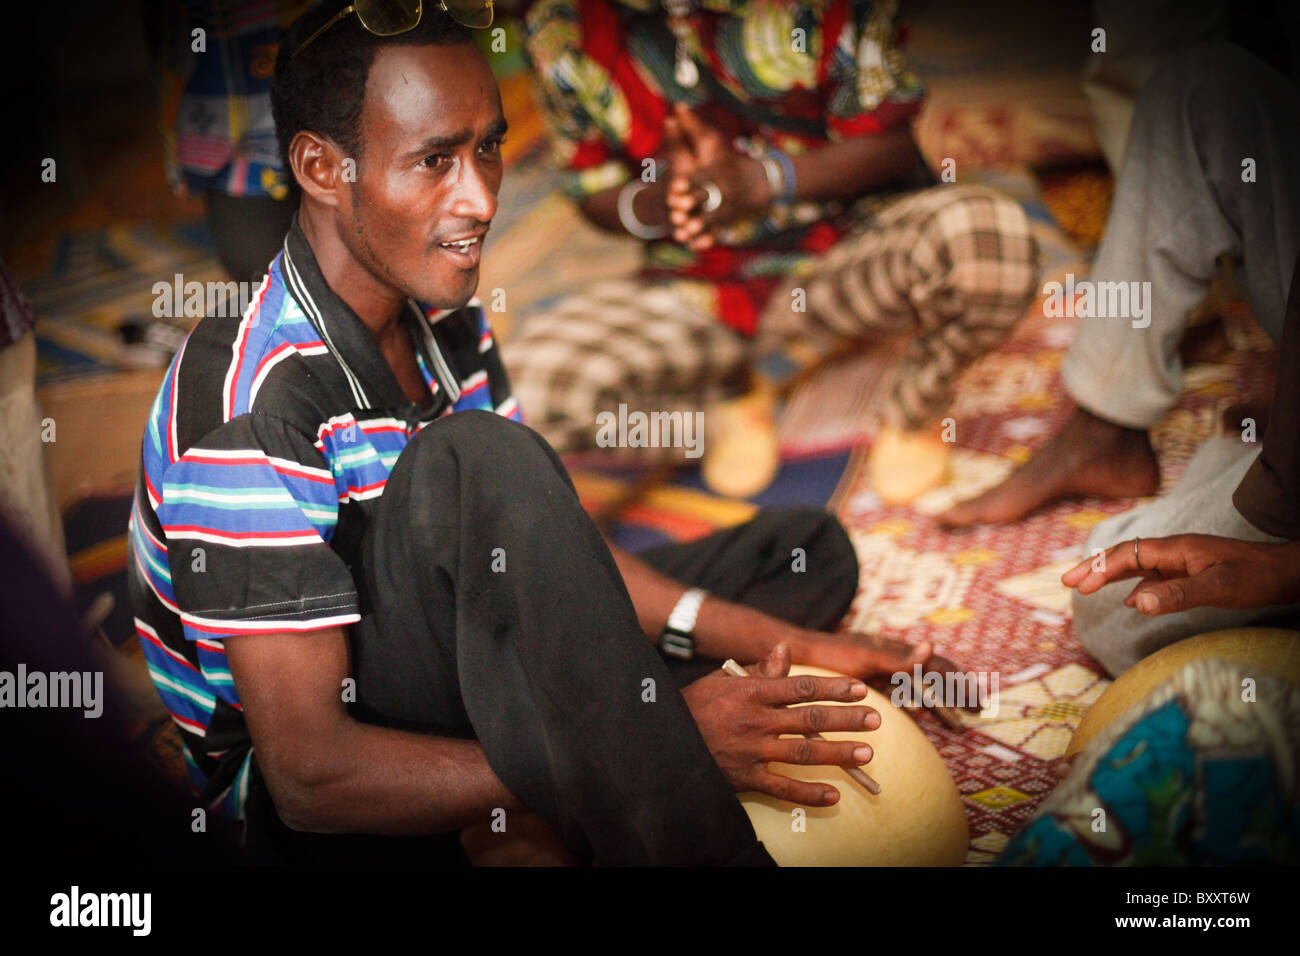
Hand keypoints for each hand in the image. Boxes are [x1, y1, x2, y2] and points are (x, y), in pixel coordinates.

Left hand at [663, 104, 769, 249]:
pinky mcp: (726, 223)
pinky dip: (706, 240)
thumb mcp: (711, 141)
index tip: (673, 189)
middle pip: (706, 199)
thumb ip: (692, 126)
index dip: (687, 184)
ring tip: (680, 234)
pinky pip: (717, 233)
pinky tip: (693, 246)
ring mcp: (725, 209)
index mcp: (716, 172)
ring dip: (697, 227)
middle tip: (676, 214)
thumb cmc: (726, 160)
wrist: (755, 183)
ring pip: (710, 220)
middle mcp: (722, 191)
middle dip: (692, 206)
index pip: (700, 177)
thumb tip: (676, 106)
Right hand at [681, 643, 879, 805]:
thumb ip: (758, 671)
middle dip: (845, 718)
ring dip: (836, 753)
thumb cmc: (696, 706)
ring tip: (866, 753)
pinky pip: (782, 788)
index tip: (859, 689)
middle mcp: (755, 721)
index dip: (832, 688)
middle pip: (809, 718)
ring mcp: (751, 751)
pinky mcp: (744, 778)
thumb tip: (785, 651)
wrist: (664, 740)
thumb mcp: (723, 681)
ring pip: (801, 752)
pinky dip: (808, 794)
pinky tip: (833, 796)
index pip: (800, 687)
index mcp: (751, 692)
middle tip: (876, 719)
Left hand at [791, 632, 980, 713]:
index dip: (958, 680)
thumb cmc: (829, 655)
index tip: (978, 696)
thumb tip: (931, 646)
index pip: (936, 666)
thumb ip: (897, 658)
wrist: (798, 656)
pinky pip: (901, 697)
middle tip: (979, 707)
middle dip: (956, 691)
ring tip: (961, 720)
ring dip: (941, 703)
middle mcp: (893, 661)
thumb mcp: (864, 657)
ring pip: (920, 690)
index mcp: (896, 653)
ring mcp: (883, 673)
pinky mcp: (871, 685)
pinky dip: (918, 708)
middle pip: (933, 677)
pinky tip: (926, 719)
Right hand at [1061, 534, 1299, 614]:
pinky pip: (1154, 578)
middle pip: (1126, 556)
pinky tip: (1132, 601)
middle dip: (1095, 568)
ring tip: (1087, 588)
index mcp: (1175, 549)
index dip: (1098, 568)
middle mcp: (1175, 552)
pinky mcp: (1192, 574)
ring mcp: (1183, 563)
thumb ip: (1175, 594)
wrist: (1288, 573)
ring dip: (1112, 576)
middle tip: (1067, 582)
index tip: (1075, 584)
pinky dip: (1135, 587)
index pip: (1126, 555)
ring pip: (1137, 566)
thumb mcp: (1218, 588)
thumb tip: (1133, 603)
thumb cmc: (1256, 577)